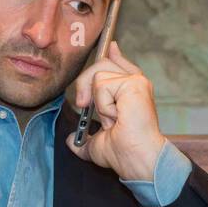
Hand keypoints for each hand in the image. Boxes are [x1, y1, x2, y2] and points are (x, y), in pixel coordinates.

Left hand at [65, 40, 166, 181]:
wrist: (136, 160)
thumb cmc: (124, 154)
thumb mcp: (97, 143)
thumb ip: (84, 139)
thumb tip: (71, 142)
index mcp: (131, 93)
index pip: (120, 65)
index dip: (113, 55)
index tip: (110, 46)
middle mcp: (136, 84)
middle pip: (101, 64)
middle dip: (84, 83)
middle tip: (83, 105)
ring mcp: (136, 82)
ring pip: (98, 74)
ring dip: (98, 102)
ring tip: (112, 119)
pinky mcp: (135, 84)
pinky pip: (102, 85)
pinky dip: (104, 105)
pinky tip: (118, 117)